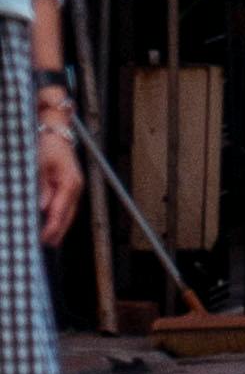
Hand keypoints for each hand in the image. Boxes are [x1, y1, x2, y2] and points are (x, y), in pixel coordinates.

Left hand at [32, 91, 70, 254]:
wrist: (54, 127)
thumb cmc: (46, 143)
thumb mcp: (39, 164)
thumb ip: (42, 186)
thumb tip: (43, 207)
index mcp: (70, 182)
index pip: (60, 211)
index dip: (51, 227)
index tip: (42, 239)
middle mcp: (75, 186)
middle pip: (68, 215)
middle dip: (57, 231)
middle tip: (43, 246)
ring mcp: (74, 185)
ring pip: (68, 212)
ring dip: (58, 226)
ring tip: (48, 241)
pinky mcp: (69, 184)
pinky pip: (66, 205)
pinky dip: (59, 216)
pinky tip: (51, 225)